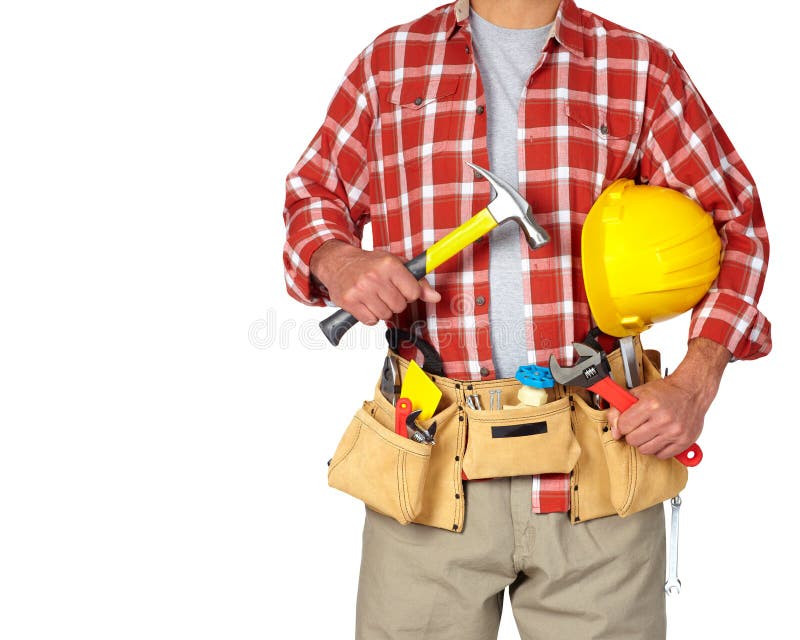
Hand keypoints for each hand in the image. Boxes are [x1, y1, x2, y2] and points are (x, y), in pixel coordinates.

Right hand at [310, 240, 440, 324]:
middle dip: (394, 302)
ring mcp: (361, 290)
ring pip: (385, 315)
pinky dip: (369, 316)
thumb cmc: (369, 264)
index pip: (413, 292)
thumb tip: (435, 297)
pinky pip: (370, 321)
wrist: (338, 263)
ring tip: (374, 297)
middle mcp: (375, 276)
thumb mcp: (395, 264)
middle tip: (384, 292)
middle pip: (399, 306)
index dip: (409, 293)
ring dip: (381, 310)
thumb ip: (417, 281)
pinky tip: (365, 304)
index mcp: (390, 264)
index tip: (400, 288)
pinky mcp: (349, 301)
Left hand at [607, 338, 729, 459]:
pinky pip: (661, 455)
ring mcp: (674, 432)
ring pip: (645, 450)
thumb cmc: (665, 392)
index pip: (623, 426)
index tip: (627, 422)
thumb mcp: (637, 393)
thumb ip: (619, 410)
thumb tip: (614, 432)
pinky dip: (658, 448)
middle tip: (638, 426)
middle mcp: (663, 419)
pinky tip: (660, 437)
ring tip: (649, 431)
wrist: (691, 391)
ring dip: (644, 442)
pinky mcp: (684, 441)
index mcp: (650, 405)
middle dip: (632, 434)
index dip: (622, 424)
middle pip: (633, 440)